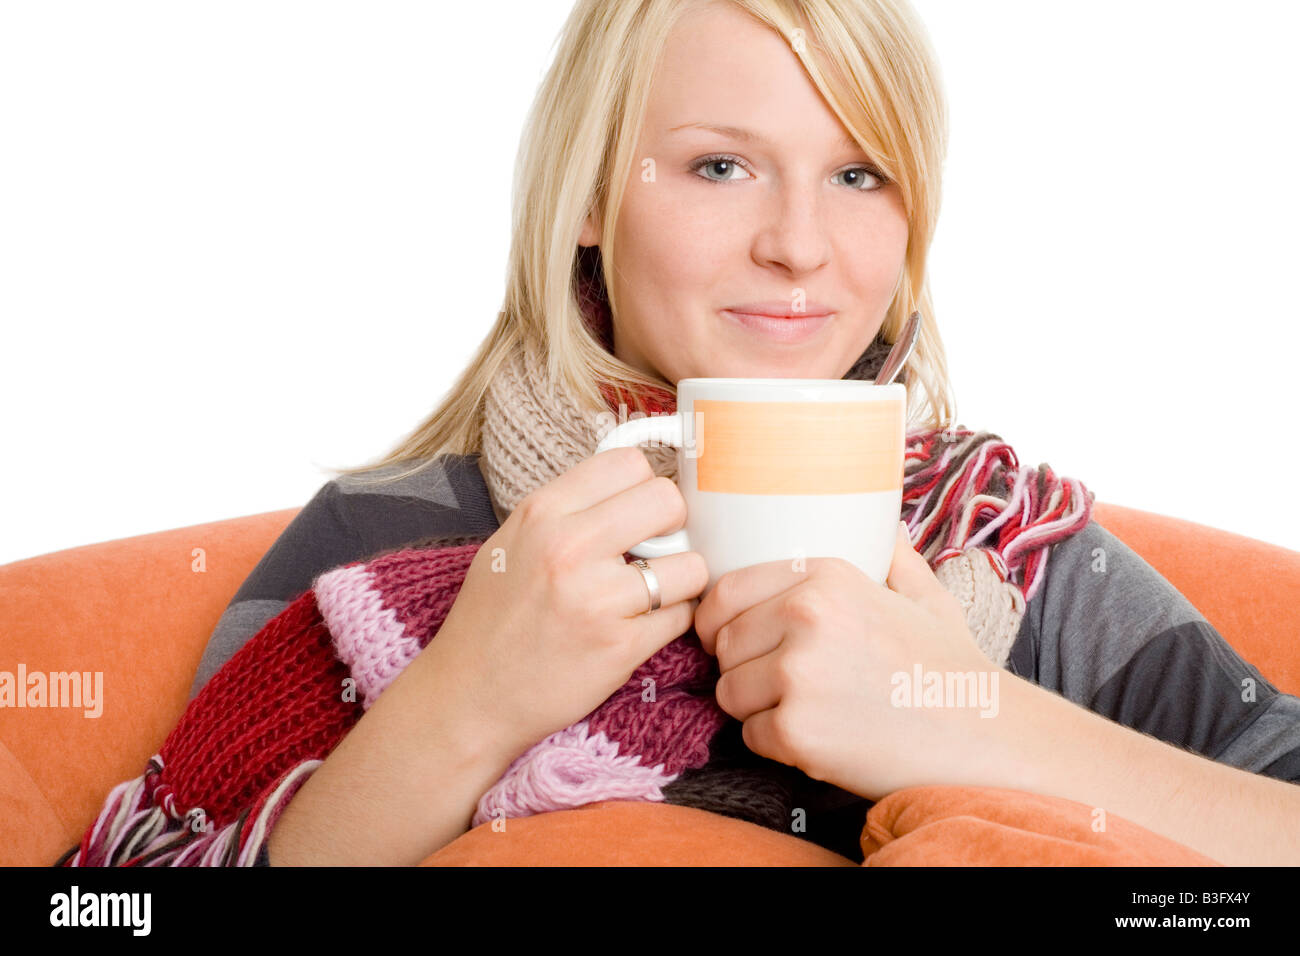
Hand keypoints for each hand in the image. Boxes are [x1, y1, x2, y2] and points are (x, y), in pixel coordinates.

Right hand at [428, 446, 709, 758]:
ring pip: (690, 564)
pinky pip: (681, 616)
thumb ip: (568, 509)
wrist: (469, 696)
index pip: (629, 463)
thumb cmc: (493, 617)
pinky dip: (669, 622)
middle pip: (668, 501)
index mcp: (543, 512)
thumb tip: (631, 485)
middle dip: (673, 526)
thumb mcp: (512, 541)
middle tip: (655, 551)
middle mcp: (569, 547)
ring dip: (679, 581)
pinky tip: (639, 627)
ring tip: (649, 594)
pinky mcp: (620, 647)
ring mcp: (597, 598)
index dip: (644, 487)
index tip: (639, 512)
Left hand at [692, 522, 1006, 801]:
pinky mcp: (796, 730)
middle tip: (780, 685)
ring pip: (729, 693)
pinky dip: (776, 745)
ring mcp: (798, 674)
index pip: (725, 591)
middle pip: (723, 645)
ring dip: (756, 708)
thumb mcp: (925, 597)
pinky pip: (751, 736)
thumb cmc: (950, 668)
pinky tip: (819, 740)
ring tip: (808, 710)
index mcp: (825, 575)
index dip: (719, 620)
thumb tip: (887, 526)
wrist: (985, 737)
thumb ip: (892, 559)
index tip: (733, 639)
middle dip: (741, 667)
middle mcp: (806, 615)